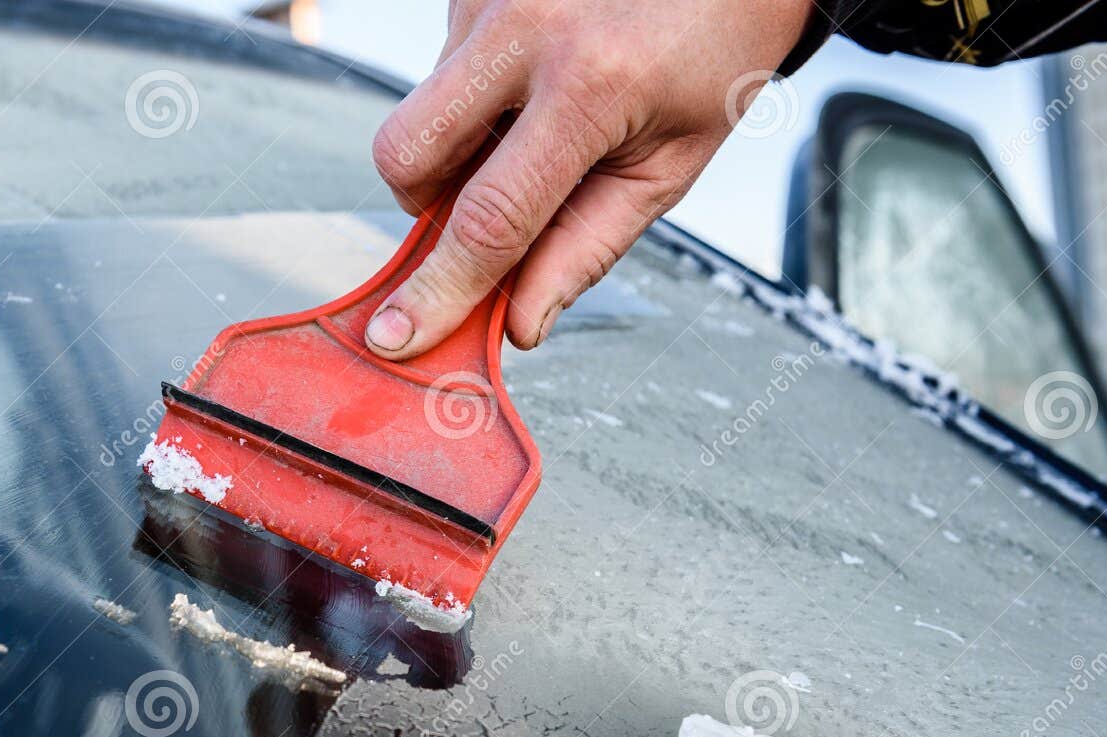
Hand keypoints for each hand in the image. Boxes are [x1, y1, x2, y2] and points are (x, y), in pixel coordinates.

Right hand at [364, 0, 812, 356]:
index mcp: (590, 84)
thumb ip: (586, 248)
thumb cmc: (710, 52)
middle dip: (421, 207)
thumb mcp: (668, 164)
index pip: (489, 219)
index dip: (439, 292)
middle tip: (476, 213)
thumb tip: (518, 322)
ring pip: (422, 113)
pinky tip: (535, 76)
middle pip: (407, 156)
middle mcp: (526, 27)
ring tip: (542, 119)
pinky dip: (476, 96)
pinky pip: (442, 68)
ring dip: (463, 142)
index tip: (395, 336)